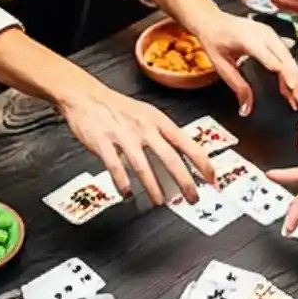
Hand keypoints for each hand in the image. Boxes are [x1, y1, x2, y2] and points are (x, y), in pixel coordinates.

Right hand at [59, 87, 212, 204]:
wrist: (86, 96)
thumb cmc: (118, 108)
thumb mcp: (147, 115)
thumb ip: (164, 135)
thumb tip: (183, 157)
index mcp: (158, 121)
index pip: (187, 143)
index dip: (202, 162)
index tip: (211, 178)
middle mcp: (144, 128)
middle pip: (170, 158)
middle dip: (184, 181)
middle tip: (192, 197)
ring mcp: (123, 136)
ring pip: (143, 166)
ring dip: (154, 188)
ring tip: (160, 202)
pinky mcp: (103, 143)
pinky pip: (115, 167)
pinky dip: (123, 183)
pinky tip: (127, 193)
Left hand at [188, 10, 297, 113]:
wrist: (213, 20)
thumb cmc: (214, 40)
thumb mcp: (221, 65)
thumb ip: (237, 86)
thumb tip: (246, 109)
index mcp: (248, 38)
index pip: (270, 57)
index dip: (283, 72)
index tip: (292, 88)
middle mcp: (264, 34)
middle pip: (285, 58)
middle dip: (294, 80)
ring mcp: (270, 34)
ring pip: (288, 57)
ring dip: (295, 77)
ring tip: (297, 98)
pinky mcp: (273, 37)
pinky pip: (285, 55)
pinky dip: (289, 71)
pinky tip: (290, 86)